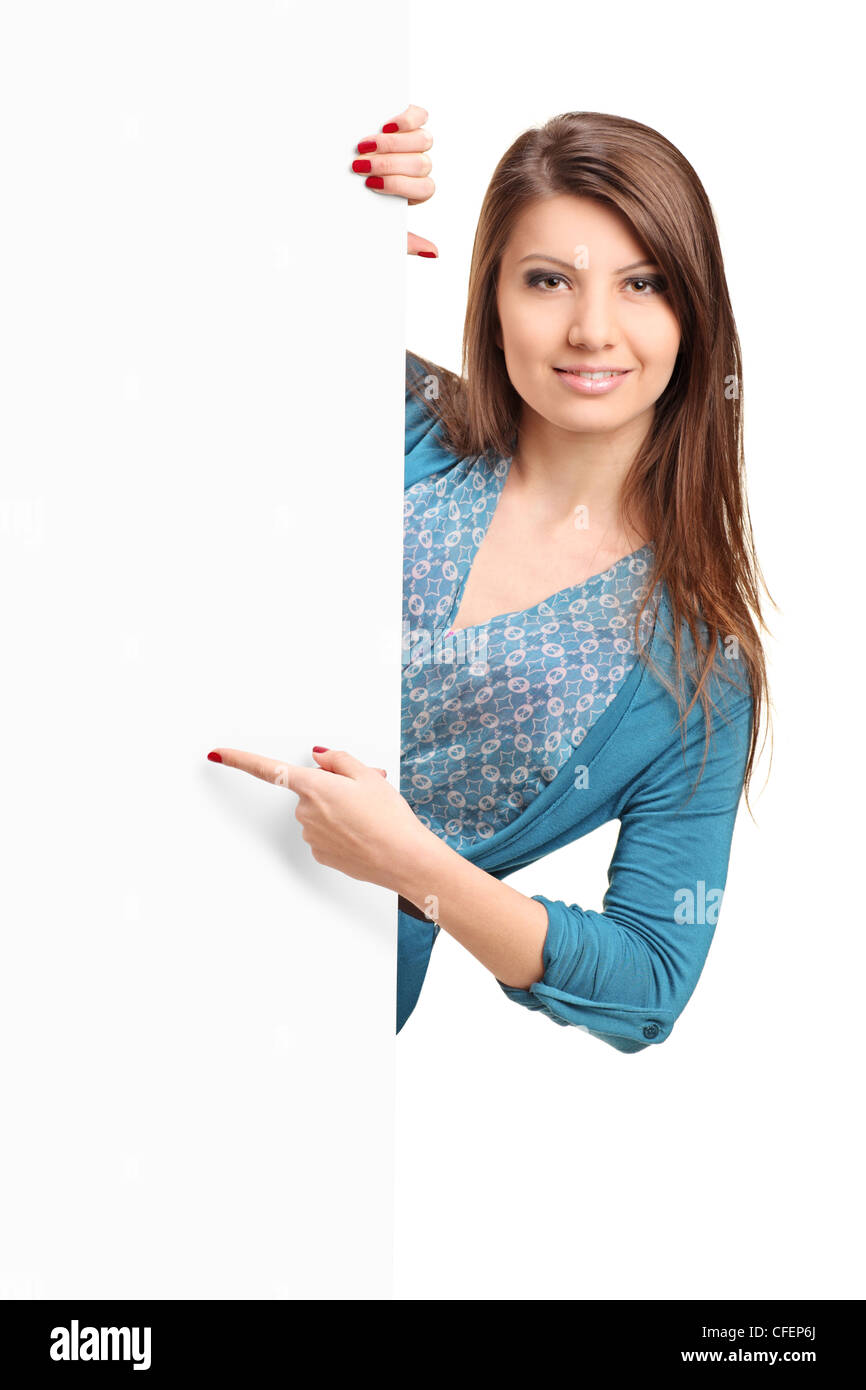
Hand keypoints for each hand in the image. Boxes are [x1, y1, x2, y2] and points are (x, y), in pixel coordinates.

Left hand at [206, 744, 433, 892]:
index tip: (217, 753)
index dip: (239, 759)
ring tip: (372, 816)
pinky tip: (365, 834)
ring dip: (341, 810)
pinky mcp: (321, 855)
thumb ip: (338, 760)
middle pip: (312, 791)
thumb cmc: (390, 818)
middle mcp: (306, 812)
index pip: (268, 769)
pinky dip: (342, 831)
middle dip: (335, 788)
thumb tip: (320, 758)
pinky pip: (326, 834)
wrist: (405, 859)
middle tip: (366, 793)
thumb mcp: (369, 775)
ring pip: (320, 813)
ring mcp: (311, 836)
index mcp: (314, 786)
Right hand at [351, 103, 437, 257]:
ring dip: (393, 144)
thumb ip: (404, 242)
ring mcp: (413, 141)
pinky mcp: (405, 118)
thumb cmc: (353, 203)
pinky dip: (407, 119)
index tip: (371, 185)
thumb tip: (434, 253)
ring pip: (424, 141)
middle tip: (361, 165)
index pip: (424, 190)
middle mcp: (418, 167)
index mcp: (414, 192)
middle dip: (390, 165)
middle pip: (422, 164)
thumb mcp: (374, 226)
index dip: (400, 185)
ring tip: (366, 145)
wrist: (326, 176)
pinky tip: (385, 124)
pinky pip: (419, 115)